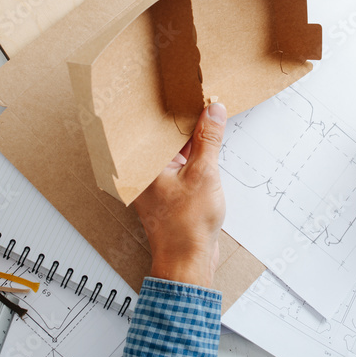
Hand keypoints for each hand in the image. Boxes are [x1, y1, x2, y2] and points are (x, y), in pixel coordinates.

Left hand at [133, 102, 226, 287]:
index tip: (191, 93)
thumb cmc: (186, 228)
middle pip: (165, 138)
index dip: (174, 109)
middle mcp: (144, 173)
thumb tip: (213, 112)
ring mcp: (157, 184)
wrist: (188, 262)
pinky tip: (209, 147)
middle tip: (202, 100)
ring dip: (192, 140)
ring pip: (175, 152)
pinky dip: (194, 157)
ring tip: (209, 119)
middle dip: (185, 122)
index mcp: (142, 166)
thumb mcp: (204, 174)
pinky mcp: (170, 193)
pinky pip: (181, 167)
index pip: (156, 127)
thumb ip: (209, 140)